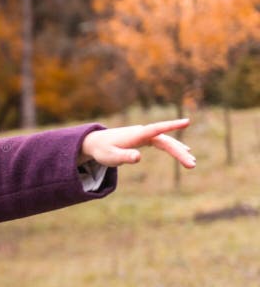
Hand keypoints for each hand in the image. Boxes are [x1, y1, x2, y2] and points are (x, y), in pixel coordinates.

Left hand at [79, 118, 195, 168]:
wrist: (95, 142)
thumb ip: (124, 157)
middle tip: (192, 164)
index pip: (156, 129)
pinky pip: (162, 142)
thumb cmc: (102, 150)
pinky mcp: (144, 139)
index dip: (171, 126)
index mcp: (136, 135)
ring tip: (192, 162)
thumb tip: (138, 157)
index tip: (187, 122)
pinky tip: (185, 151)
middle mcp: (142, 132)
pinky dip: (173, 147)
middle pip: (165, 140)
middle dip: (179, 152)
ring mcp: (144, 135)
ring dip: (179, 151)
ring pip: (166, 141)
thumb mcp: (111, 157)